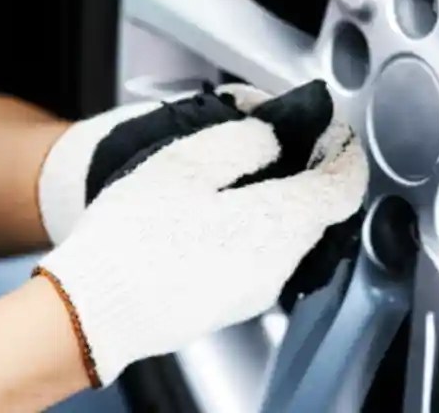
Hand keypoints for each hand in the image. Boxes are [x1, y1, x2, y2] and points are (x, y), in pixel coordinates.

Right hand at [33, 100, 366, 385]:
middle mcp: (281, 263)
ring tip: (256, 170)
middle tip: (293, 140)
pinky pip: (268, 258)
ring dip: (288, 199)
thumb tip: (274, 138)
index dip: (345, 150)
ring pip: (295, 234)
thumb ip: (245, 141)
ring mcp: (259, 290)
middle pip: (323, 210)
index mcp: (280, 222)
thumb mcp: (188, 162)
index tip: (334, 130)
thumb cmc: (135, 236)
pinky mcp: (234, 304)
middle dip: (315, 171)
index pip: (345, 185)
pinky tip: (230, 211)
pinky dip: (264, 227)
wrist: (93, 308)